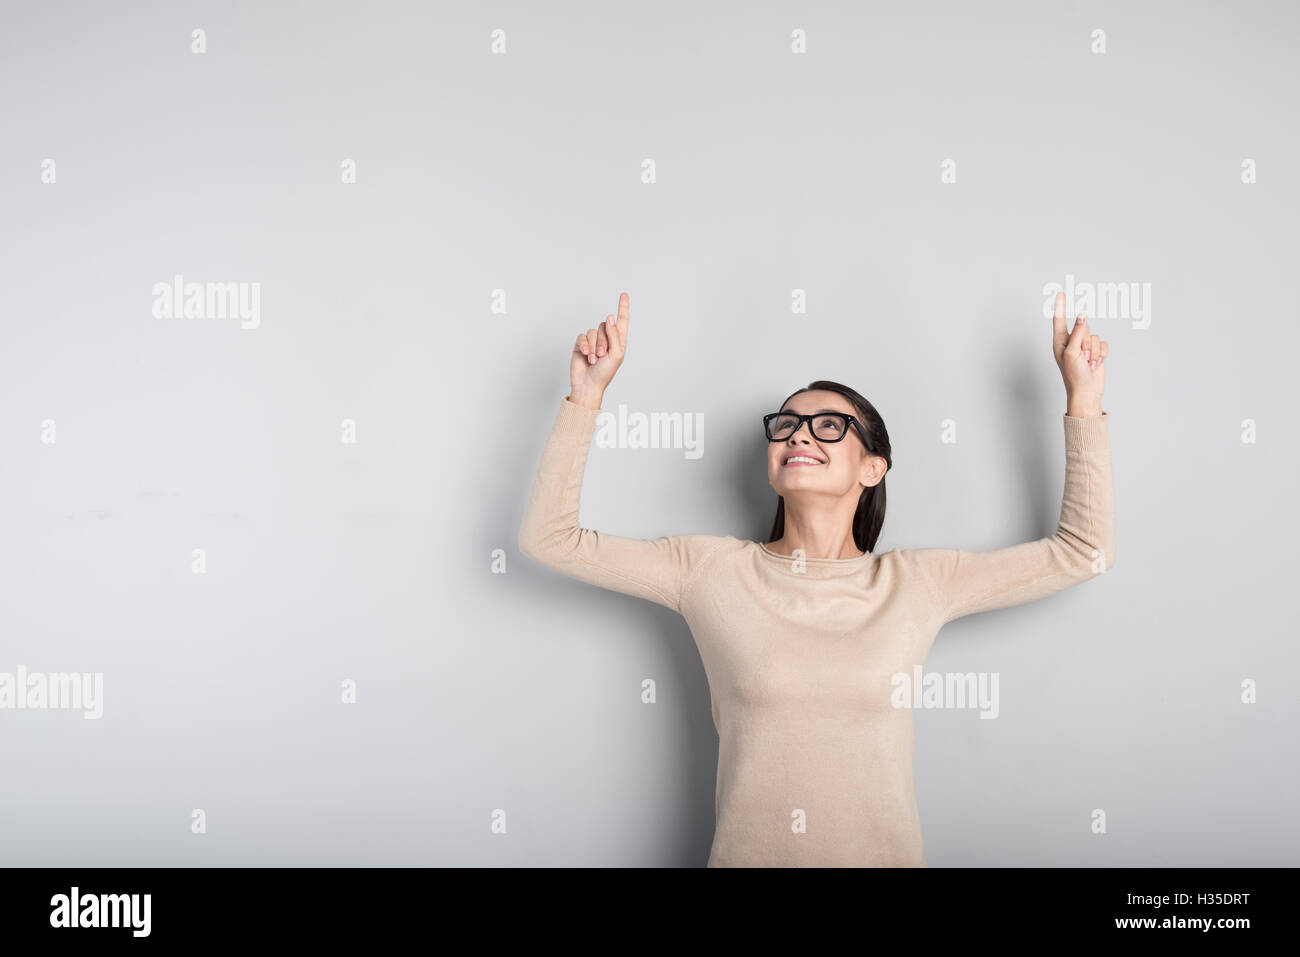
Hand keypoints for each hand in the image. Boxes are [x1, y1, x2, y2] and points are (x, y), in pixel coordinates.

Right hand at [569, 292, 629, 406]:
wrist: (588, 384)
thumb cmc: (605, 373)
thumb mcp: (616, 354)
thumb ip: (615, 335)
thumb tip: (610, 318)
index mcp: (618, 341)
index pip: (621, 321)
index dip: (623, 307)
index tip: (624, 294)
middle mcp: (606, 339)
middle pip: (604, 325)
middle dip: (603, 341)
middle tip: (602, 356)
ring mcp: (593, 341)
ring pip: (593, 331)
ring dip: (593, 347)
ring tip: (594, 359)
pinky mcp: (581, 344)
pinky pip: (582, 336)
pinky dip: (584, 346)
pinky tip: (585, 355)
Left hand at [1051, 292, 1106, 407]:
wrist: (1087, 392)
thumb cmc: (1073, 375)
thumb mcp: (1071, 353)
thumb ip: (1077, 333)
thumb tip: (1082, 316)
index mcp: (1060, 342)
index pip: (1060, 320)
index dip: (1061, 306)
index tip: (1060, 293)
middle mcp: (1072, 342)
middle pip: (1084, 328)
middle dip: (1085, 343)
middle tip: (1081, 357)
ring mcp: (1084, 347)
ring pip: (1095, 336)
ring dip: (1093, 351)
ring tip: (1088, 363)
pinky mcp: (1096, 352)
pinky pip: (1103, 344)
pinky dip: (1101, 354)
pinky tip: (1095, 364)